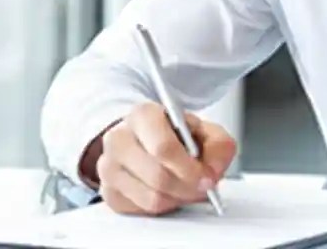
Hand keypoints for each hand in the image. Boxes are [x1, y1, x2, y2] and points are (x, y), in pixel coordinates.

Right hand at [84, 102, 236, 215]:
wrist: (146, 138)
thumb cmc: (175, 135)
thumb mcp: (205, 130)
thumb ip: (218, 145)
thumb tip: (213, 170)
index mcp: (143, 115)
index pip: (163, 148)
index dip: (189, 169)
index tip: (206, 178)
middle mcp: (119, 138)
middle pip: (157, 177)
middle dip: (187, 188)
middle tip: (202, 188)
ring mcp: (108, 166)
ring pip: (150, 198)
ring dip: (177, 199)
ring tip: (186, 188)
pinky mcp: (108, 192)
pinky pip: (141, 211)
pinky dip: (162, 207)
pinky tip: (169, 192)